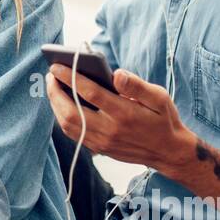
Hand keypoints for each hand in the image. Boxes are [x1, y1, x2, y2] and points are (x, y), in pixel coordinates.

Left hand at [46, 64, 194, 172]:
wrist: (168, 152)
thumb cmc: (163, 120)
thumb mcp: (159, 98)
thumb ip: (137, 86)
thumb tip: (116, 74)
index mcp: (125, 113)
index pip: (90, 93)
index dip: (70, 77)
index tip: (56, 66)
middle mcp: (110, 130)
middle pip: (71, 111)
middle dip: (55, 91)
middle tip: (50, 75)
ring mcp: (102, 142)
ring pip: (68, 124)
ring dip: (56, 104)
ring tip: (53, 86)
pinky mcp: (98, 149)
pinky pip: (72, 133)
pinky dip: (62, 117)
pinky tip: (61, 103)